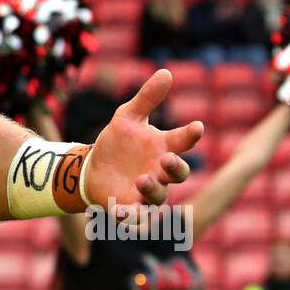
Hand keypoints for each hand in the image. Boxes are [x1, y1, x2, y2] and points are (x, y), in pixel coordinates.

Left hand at [87, 69, 202, 210]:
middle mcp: (160, 172)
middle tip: (167, 158)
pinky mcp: (130, 208)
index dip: (191, 135)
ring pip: (159, 197)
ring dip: (153, 190)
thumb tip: (166, 72)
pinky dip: (132, 218)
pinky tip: (122, 212)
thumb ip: (147, 97)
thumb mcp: (128, 116)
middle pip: (177, 174)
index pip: (182, 141)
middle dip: (176, 168)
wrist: (92, 168)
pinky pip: (136, 218)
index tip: (197, 127)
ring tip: (142, 179)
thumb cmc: (117, 143)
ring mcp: (146, 193)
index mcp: (163, 148)